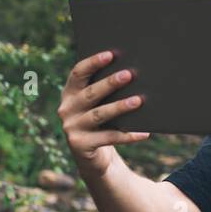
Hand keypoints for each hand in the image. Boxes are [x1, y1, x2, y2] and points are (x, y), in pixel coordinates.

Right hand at [57, 50, 149, 180]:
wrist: (92, 157)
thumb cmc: (102, 123)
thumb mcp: (99, 105)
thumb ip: (106, 90)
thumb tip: (133, 73)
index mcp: (69, 93)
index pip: (78, 73)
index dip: (93, 63)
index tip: (110, 54)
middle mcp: (66, 109)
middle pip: (90, 93)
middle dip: (110, 83)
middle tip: (129, 74)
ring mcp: (71, 128)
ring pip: (99, 114)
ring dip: (119, 107)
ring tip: (138, 100)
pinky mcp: (80, 145)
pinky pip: (109, 137)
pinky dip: (128, 135)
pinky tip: (144, 132)